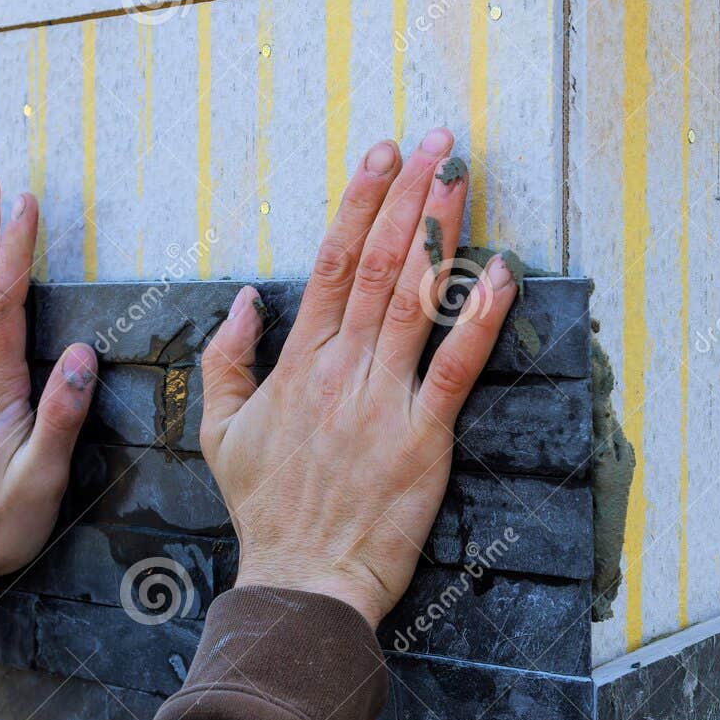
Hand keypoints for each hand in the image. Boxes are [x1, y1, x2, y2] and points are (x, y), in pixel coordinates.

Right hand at [199, 128, 516, 626]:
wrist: (301, 577)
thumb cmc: (266, 508)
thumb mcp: (220, 431)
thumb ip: (226, 361)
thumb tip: (244, 301)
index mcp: (298, 363)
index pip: (332, 263)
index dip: (360, 203)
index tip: (382, 156)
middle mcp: (341, 370)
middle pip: (380, 265)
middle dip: (409, 196)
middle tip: (436, 141)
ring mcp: (383, 402)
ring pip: (414, 300)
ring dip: (441, 234)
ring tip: (461, 179)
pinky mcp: (422, 439)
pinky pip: (454, 368)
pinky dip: (477, 319)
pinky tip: (499, 273)